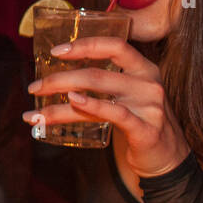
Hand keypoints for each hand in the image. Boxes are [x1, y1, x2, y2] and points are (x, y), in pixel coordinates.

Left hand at [24, 36, 189, 178]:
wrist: (168, 158)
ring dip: (58, 104)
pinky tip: (71, 102)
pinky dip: (89, 106)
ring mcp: (149, 106)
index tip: (55, 51)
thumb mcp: (128, 96)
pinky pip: (114, 114)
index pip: (114, 46)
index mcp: (144, 69)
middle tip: (34, 88)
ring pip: (96, 93)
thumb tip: (56, 77)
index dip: (84, 45)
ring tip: (34, 113)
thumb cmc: (139, 122)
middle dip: (57, 79)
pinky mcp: (146, 129)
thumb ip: (104, 83)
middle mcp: (148, 83)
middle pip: (95, 73)